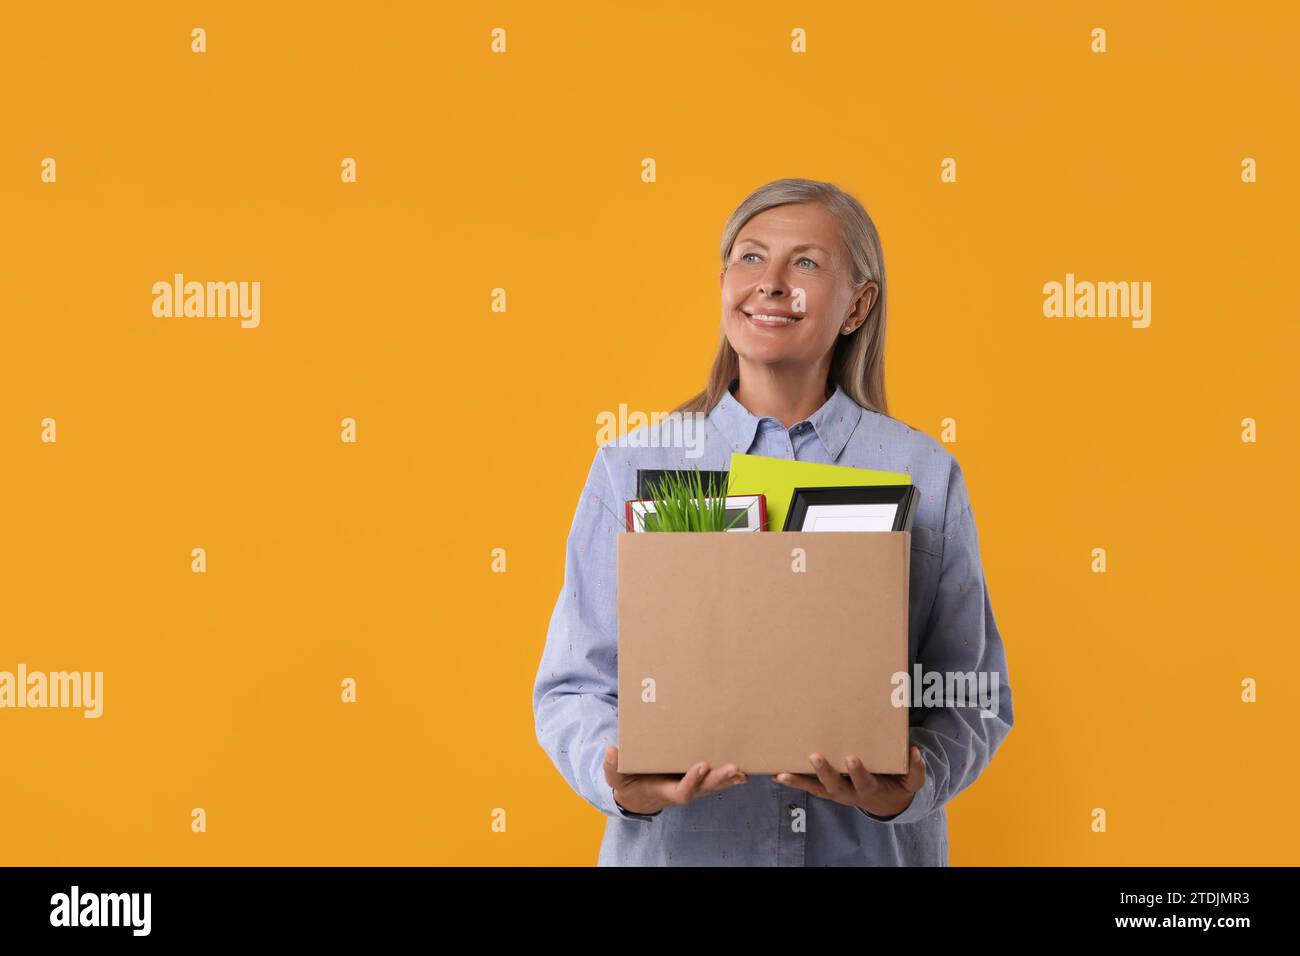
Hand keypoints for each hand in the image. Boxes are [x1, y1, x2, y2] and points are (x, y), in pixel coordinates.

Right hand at [603, 746, 747, 815]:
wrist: (637, 789)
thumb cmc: (628, 779)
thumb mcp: (616, 775)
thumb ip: (613, 766)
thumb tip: (612, 752)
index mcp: (666, 790)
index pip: (684, 790)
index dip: (693, 780)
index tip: (701, 765)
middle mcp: (684, 789)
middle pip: (706, 787)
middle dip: (720, 778)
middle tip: (733, 767)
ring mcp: (694, 784)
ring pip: (715, 783)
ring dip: (730, 777)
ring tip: (743, 768)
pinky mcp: (699, 776)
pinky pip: (717, 777)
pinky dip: (730, 774)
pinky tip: (744, 767)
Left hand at [770, 746, 925, 818]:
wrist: (885, 801)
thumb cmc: (897, 784)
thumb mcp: (912, 781)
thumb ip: (916, 770)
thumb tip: (916, 752)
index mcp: (870, 788)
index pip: (864, 780)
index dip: (858, 771)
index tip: (853, 757)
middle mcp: (850, 793)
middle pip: (835, 786)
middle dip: (824, 772)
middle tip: (815, 756)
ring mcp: (835, 793)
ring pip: (815, 788)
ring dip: (799, 780)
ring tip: (781, 772)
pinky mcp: (825, 790)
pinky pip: (807, 786)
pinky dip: (792, 781)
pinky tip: (776, 774)